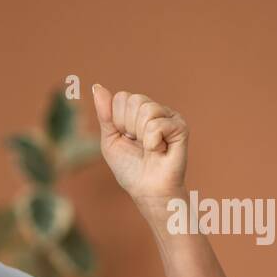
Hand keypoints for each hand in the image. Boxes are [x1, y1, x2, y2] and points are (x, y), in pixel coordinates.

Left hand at [91, 84, 187, 207]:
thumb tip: (96, 86)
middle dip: (128, 127)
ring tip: (149, 147)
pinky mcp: (181, 127)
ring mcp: (169, 116)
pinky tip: (159, 150)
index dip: (117, 122)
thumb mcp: (109, 140)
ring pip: (146, 109)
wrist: (147, 190)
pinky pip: (157, 124)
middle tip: (137, 144)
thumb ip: (105, 114)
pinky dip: (152, 141)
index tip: (125, 139)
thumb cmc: (130, 168)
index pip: (121, 98)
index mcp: (138, 111)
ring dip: (140, 135)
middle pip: (133, 100)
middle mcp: (155, 110)